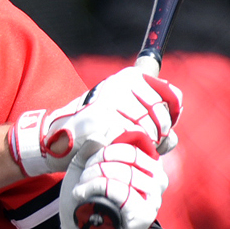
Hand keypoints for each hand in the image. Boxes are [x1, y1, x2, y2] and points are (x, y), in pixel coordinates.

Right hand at [9, 62, 180, 178]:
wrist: (56, 139)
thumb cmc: (94, 130)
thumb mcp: (124, 120)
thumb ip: (153, 126)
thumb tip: (173, 139)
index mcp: (130, 77)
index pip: (171, 96)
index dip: (170, 117)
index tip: (161, 129)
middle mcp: (121, 84)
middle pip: (161, 117)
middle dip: (156, 136)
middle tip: (139, 144)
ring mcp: (111, 101)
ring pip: (147, 131)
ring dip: (141, 146)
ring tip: (123, 147)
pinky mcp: (103, 119)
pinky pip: (129, 142)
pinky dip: (125, 151)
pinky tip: (113, 150)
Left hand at [60, 138, 165, 228]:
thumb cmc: (87, 207)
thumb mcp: (85, 172)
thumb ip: (92, 150)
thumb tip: (102, 133)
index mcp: (147, 166)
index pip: (131, 140)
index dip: (104, 146)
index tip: (89, 163)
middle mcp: (157, 180)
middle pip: (125, 153)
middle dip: (96, 163)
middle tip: (83, 179)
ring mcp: (153, 198)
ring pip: (122, 171)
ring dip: (93, 177)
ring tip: (82, 189)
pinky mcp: (144, 215)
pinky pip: (120, 190)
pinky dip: (95, 189)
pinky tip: (82, 197)